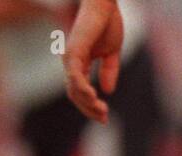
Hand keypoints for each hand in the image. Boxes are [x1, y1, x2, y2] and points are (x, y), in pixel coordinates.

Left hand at [63, 0, 123, 123]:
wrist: (105, 4)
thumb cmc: (107, 23)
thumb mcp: (111, 51)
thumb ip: (109, 70)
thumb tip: (108, 91)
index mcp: (78, 65)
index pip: (80, 92)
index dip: (91, 106)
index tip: (104, 116)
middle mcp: (70, 64)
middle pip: (76, 95)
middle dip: (89, 109)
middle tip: (104, 118)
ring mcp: (70, 59)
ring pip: (75, 89)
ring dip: (88, 103)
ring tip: (102, 110)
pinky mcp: (74, 52)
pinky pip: (75, 76)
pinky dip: (82, 88)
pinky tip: (93, 97)